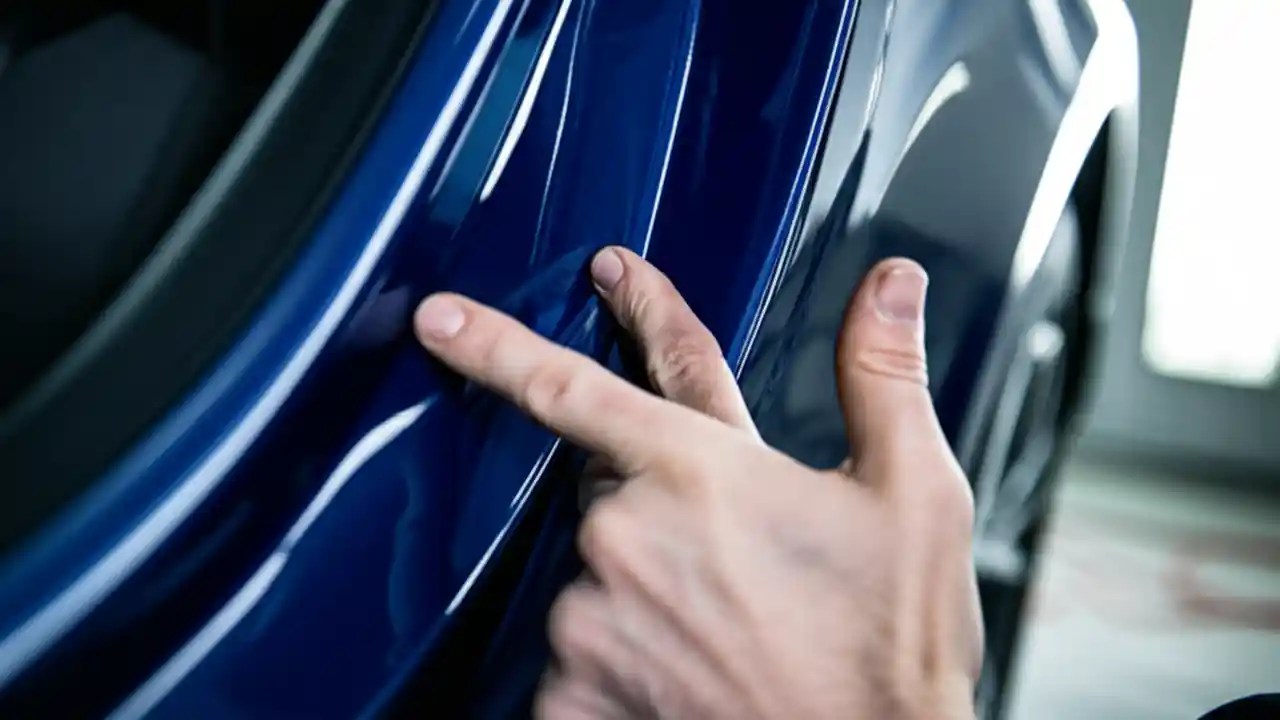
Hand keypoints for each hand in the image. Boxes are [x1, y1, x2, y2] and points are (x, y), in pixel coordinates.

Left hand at [414, 248, 981, 718]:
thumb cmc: (888, 649)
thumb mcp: (913, 495)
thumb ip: (879, 375)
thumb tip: (889, 286)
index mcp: (697, 471)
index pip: (571, 385)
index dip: (498, 342)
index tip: (443, 319)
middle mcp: (625, 539)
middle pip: (602, 488)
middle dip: (652, 500)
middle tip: (727, 555)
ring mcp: (589, 622)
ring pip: (593, 574)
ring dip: (640, 583)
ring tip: (719, 626)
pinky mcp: (570, 697)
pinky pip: (573, 656)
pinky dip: (617, 657)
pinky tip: (683, 673)